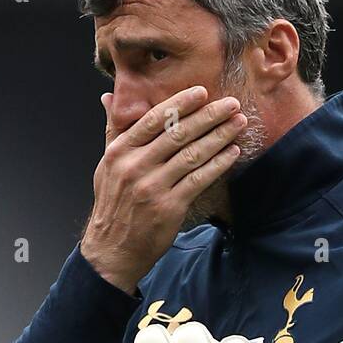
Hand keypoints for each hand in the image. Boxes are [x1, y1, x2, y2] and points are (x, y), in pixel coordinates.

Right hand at [80, 86, 246, 292]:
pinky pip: (198, 180)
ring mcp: (153, 187)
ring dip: (219, 137)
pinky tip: (231, 153)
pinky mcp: (169, 207)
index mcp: (120, 152)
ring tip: (237, 124)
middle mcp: (136, 166)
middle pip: (178, 134)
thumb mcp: (106, 166)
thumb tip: (107, 99)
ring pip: (192, 155)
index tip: (202, 92)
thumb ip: (112, 132)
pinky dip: (217, 165)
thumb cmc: (113, 206)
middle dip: (208, 116)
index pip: (153, 120)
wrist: (112, 250)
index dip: (180, 104)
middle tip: (231, 104)